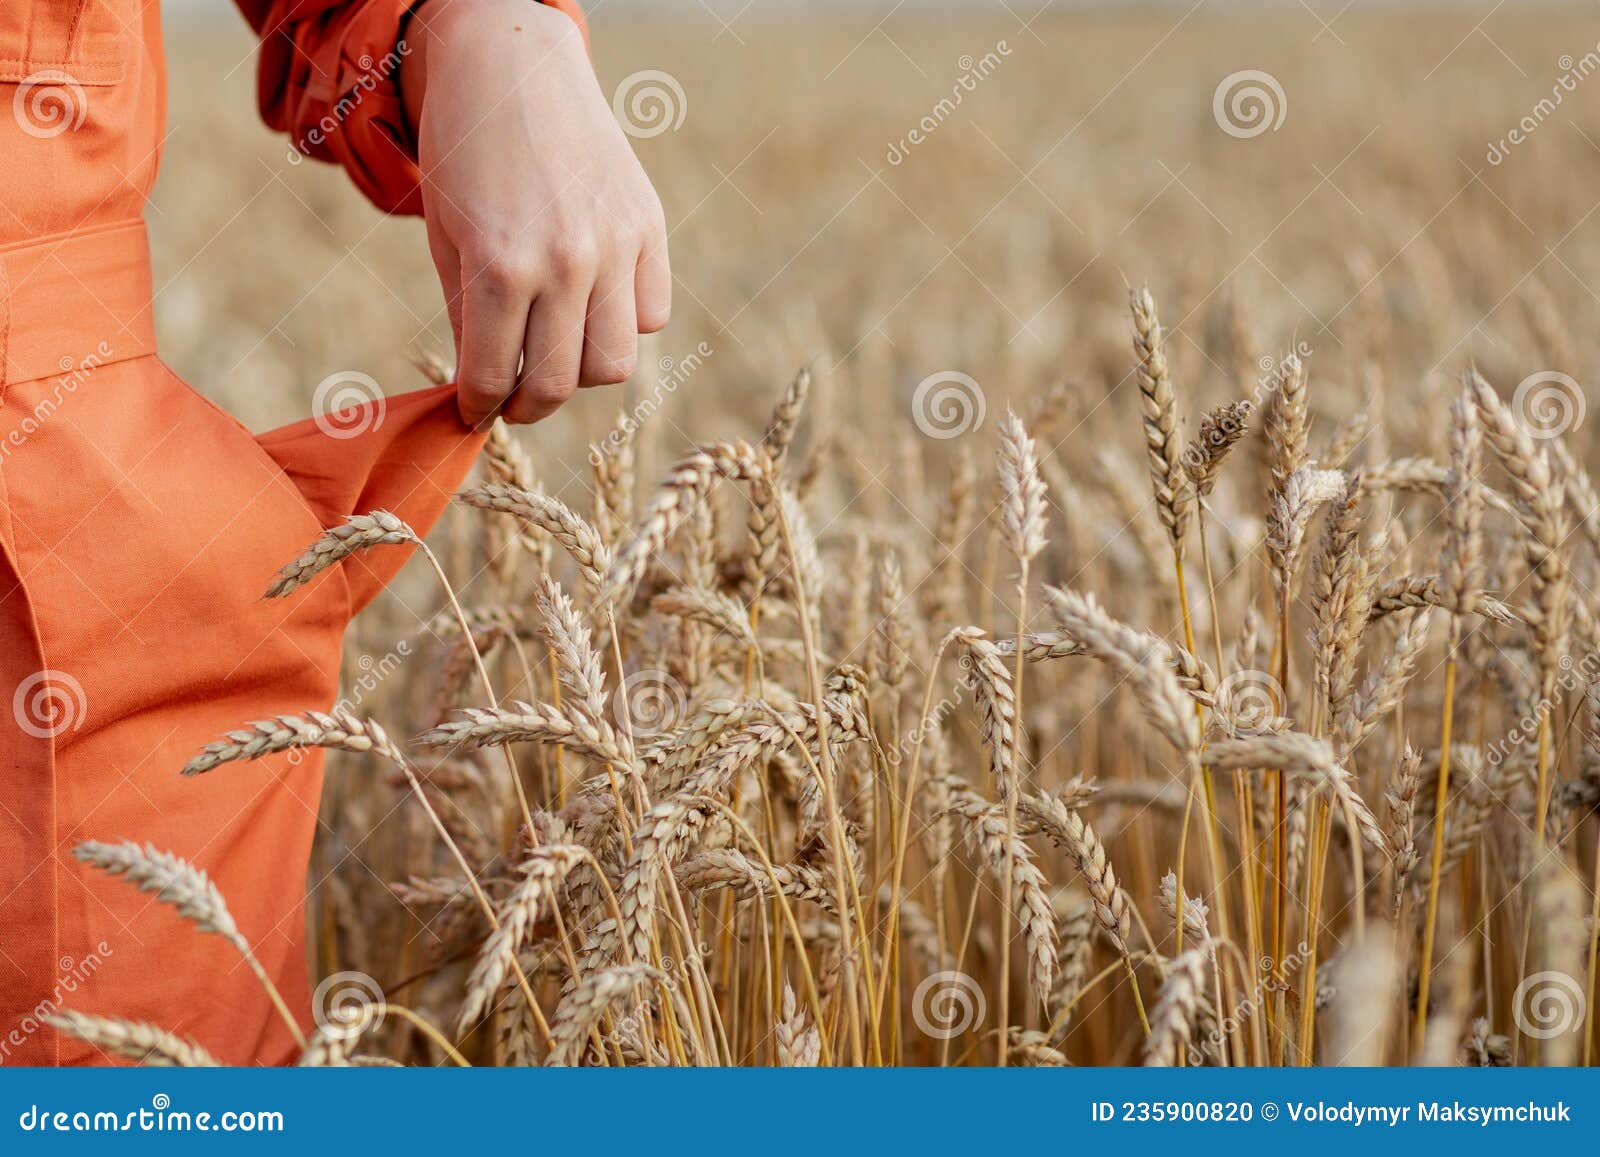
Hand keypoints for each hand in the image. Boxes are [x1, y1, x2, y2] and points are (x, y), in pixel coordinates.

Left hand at [403, 0, 670, 425]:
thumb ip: (468, 317)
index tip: (476, 413)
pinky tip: (593, 303)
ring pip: (614, 363)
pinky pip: (650, 315)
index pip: (493, 377)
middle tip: (513, 399)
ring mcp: (614, 247)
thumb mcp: (448, 238)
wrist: (512, 65)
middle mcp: (564, 263)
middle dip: (528, 404)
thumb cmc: (465, 153)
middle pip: (560, 384)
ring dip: (581, 371)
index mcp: (499, 267)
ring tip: (556, 353)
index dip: (479, 408)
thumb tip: (485, 386)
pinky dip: (624, 324)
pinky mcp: (648, 228)